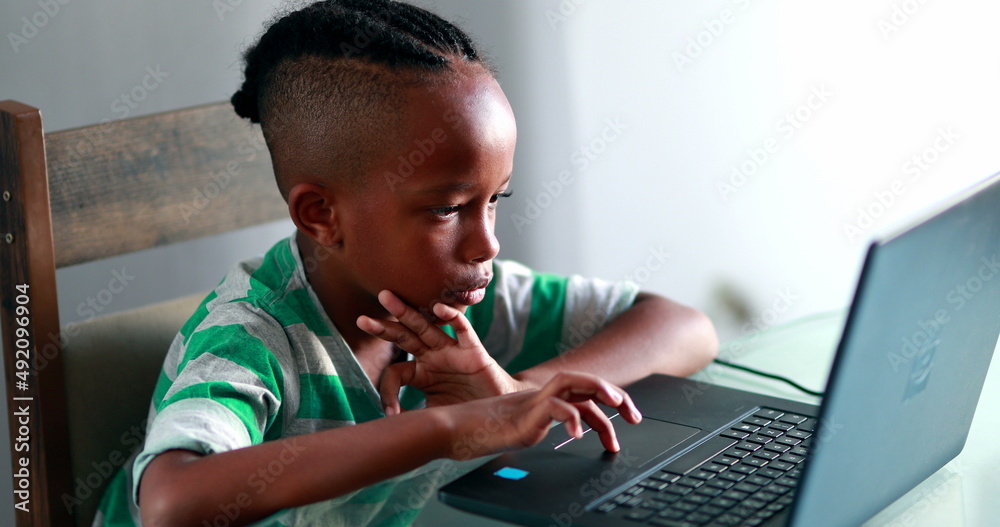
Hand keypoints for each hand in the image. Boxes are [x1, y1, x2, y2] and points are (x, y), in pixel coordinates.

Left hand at [357, 290, 525, 414]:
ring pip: (426, 327)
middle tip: (361, 319)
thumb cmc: (466, 413)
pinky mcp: (473, 351)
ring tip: (387, 298)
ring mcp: (452, 351)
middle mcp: (433, 357)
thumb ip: (414, 418)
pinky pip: (462, 329)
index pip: (396, 371)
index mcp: (421, 374)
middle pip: (404, 338)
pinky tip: (438, 307)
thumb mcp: (434, 417)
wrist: (499, 413)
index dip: (387, 390)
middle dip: (384, 327)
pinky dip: (452, 317)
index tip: (389, 413)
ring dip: (407, 313)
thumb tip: (390, 428)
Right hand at [436, 371, 642, 458]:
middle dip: (616, 396)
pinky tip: (579, 434)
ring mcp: (532, 404)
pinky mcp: (524, 415)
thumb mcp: (518, 431)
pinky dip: (571, 418)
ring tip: (619, 412)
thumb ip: (538, 428)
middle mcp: (540, 397)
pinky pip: (554, 409)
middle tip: (635, 416)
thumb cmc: (478, 432)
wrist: (450, 430)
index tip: (627, 419)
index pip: (582, 393)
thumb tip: (559, 433)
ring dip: (601, 394)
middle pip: (584, 383)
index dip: (608, 402)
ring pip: (573, 385)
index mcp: (541, 401)